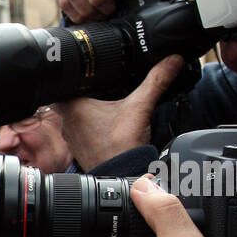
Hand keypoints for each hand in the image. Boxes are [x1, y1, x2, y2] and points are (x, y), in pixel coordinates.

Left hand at [53, 55, 182, 170]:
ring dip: (87, 105)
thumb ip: (156, 81)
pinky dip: (92, 121)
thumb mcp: (140, 107)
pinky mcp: (79, 146)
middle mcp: (66, 120)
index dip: (75, 71)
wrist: (120, 177)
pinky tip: (106, 118)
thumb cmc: (121, 146)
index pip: (64, 80)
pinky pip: (82, 127)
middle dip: (84, 87)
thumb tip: (172, 59)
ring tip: (104, 97)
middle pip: (70, 94)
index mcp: (72, 106)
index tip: (88, 65)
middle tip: (100, 79)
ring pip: (74, 112)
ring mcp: (71, 135)